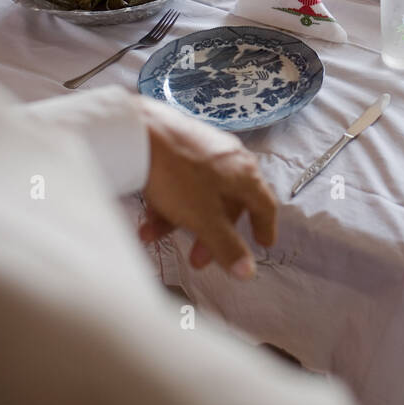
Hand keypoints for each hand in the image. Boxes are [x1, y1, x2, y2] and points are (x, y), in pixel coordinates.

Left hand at [136, 98, 278, 278]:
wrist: (138, 132)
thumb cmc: (178, 175)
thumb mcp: (204, 218)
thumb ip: (227, 246)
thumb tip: (248, 272)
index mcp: (245, 173)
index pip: (265, 205)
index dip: (265, 228)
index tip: (262, 244)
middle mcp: (229, 158)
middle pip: (229, 203)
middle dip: (212, 235)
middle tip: (198, 260)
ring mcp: (203, 149)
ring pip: (200, 194)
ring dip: (181, 221)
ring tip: (155, 237)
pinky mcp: (179, 146)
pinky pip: (180, 181)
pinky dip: (168, 202)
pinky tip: (146, 220)